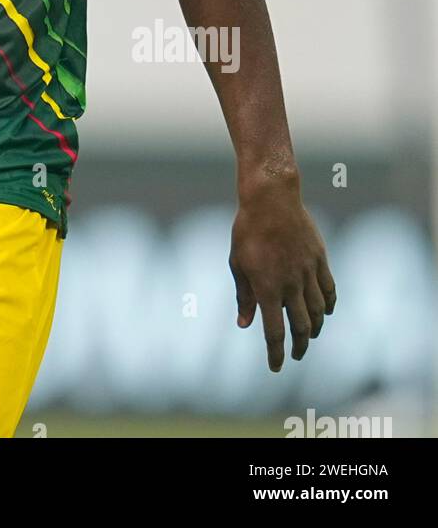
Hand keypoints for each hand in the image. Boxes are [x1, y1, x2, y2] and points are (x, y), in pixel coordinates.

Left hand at [229, 182, 336, 370]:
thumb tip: (245, 324)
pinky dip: (329, 305)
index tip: (275, 367)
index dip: (275, 353)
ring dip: (315, 329)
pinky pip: (330, 290)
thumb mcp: (237, 264)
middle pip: (301, 327)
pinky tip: (325, 311)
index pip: (275, 332)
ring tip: (308, 336)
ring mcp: (309, 272)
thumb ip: (244, 296)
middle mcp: (291, 285)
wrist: (271, 199)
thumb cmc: (248, 230)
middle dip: (298, 346)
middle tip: (295, 354)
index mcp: (268, 288)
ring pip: (318, 312)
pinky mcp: (320, 260)